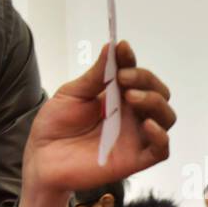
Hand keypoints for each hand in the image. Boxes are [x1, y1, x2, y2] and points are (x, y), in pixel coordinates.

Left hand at [22, 41, 174, 193]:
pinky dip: (161, 136)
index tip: (122, 49)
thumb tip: (112, 46)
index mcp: (119, 97)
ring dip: (155, 102)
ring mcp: (135, 137)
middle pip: (159, 94)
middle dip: (146, 80)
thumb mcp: (72, 94)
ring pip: (166, 118)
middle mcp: (131, 115)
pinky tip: (147, 125)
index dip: (133, 62)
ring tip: (132, 97)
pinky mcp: (134, 160)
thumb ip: (95, 75)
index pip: (138, 76)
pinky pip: (161, 150)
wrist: (42, 159)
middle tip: (123, 78)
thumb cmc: (55, 126)